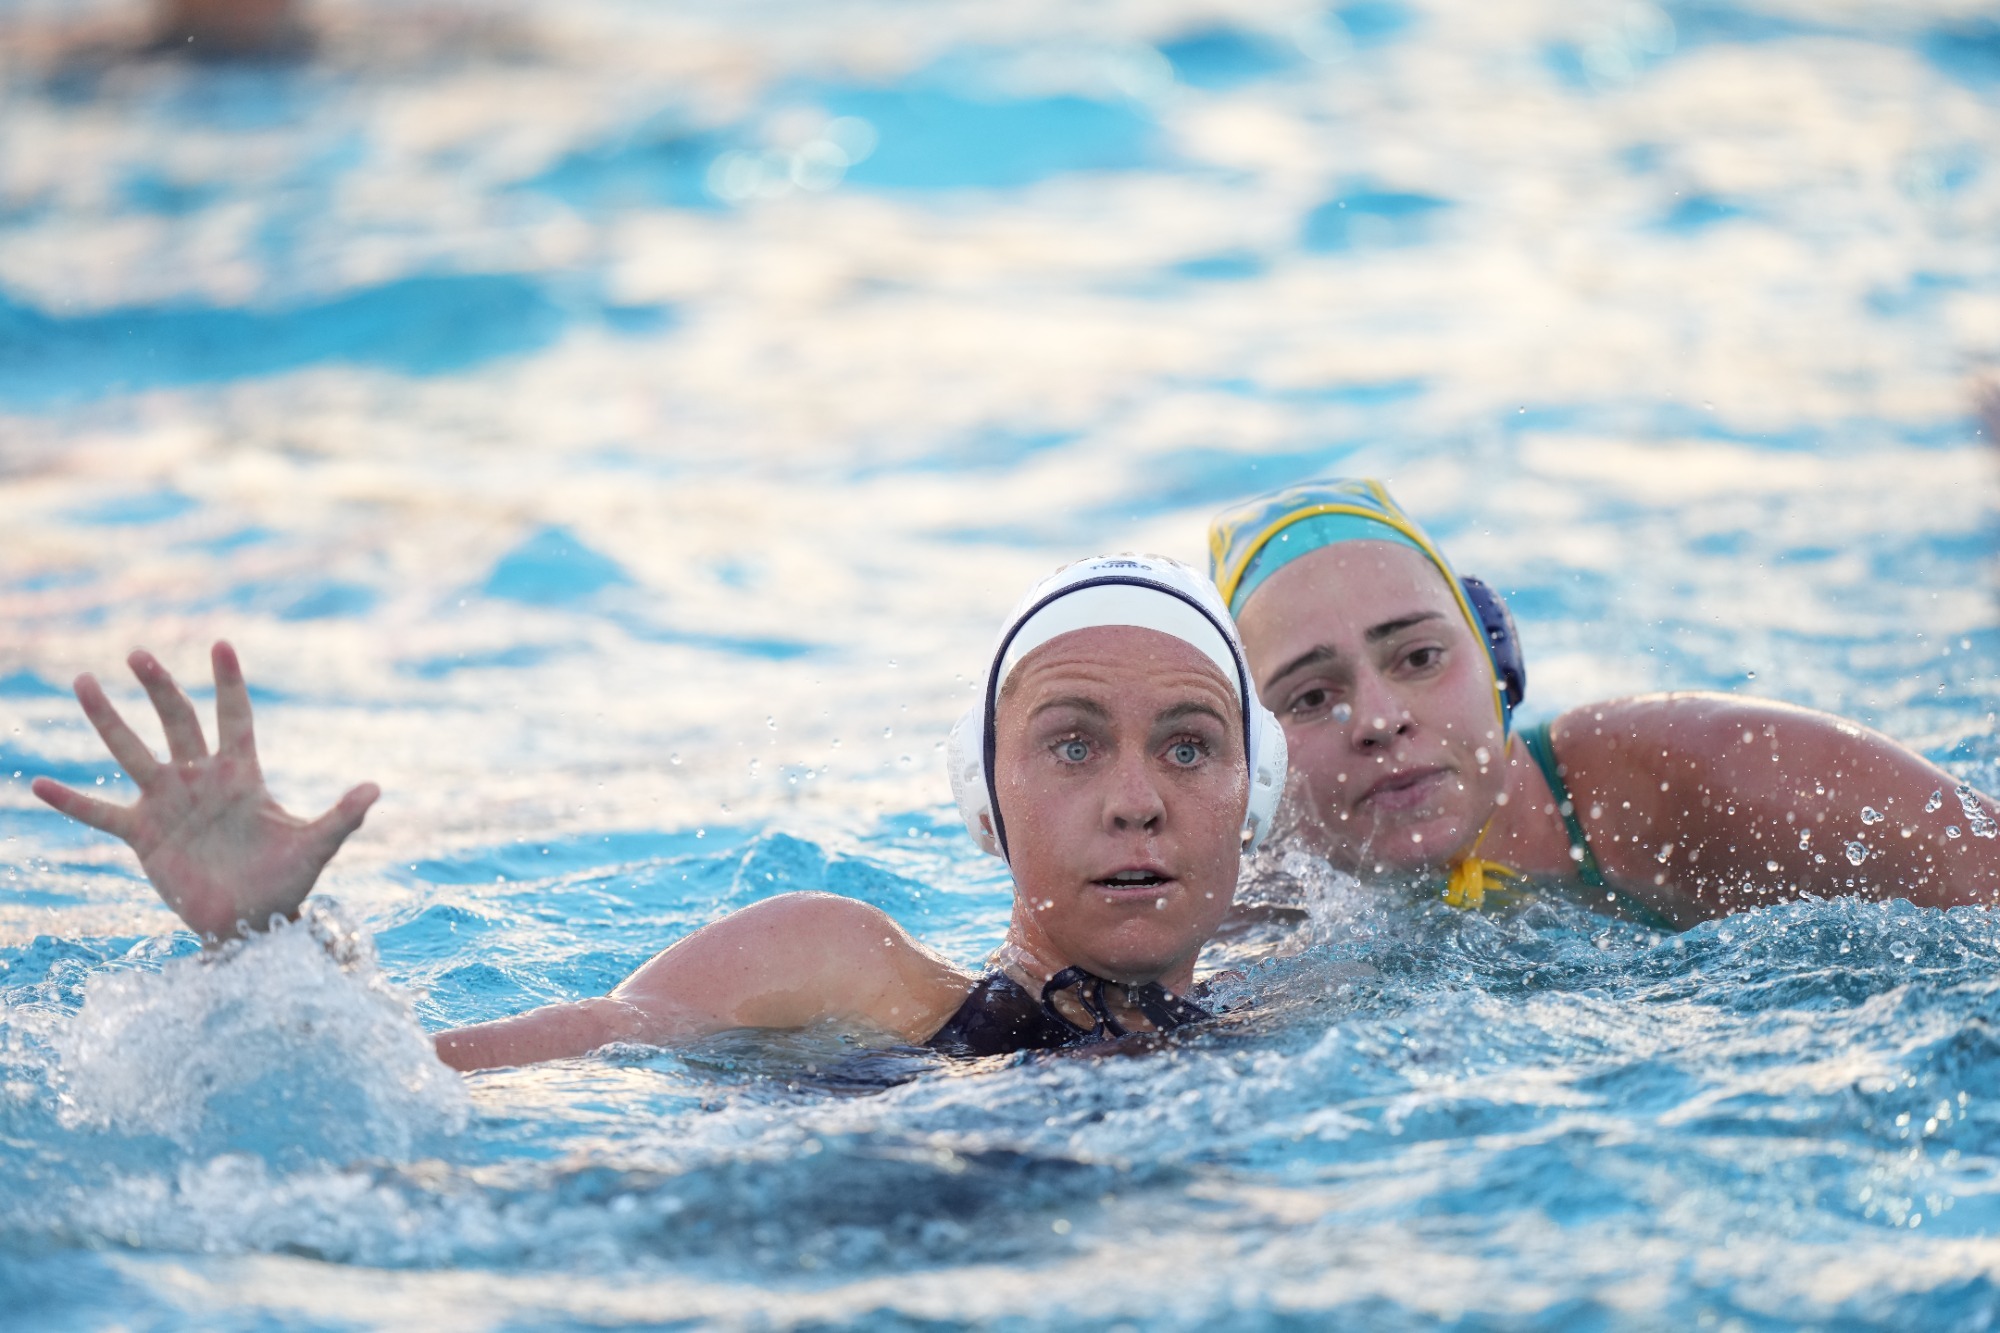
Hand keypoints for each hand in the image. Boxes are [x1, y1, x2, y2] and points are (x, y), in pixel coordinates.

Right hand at [30, 642, 378, 940]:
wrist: (251, 922)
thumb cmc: (287, 882)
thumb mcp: (316, 847)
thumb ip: (343, 817)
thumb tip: (376, 789)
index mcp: (242, 775)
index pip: (235, 718)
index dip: (229, 682)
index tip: (220, 643)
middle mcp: (200, 780)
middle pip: (178, 722)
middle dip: (159, 688)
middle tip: (138, 653)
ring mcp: (168, 804)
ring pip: (132, 752)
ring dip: (107, 720)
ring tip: (83, 682)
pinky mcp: (143, 836)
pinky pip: (99, 814)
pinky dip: (71, 802)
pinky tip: (36, 785)